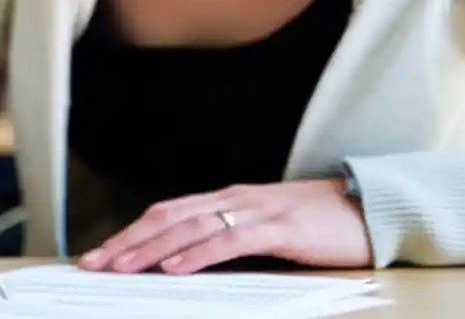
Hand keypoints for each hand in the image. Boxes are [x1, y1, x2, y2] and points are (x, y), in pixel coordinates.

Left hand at [78, 179, 370, 274]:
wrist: (371, 209)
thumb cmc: (319, 225)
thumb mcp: (265, 230)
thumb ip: (230, 238)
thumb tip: (188, 261)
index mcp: (228, 199)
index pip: (167, 212)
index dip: (131, 232)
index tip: (100, 254)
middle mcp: (234, 199)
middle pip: (168, 216)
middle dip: (127, 240)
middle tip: (93, 263)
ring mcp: (256, 210)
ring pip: (190, 226)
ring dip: (151, 248)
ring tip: (121, 267)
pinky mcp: (280, 228)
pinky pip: (230, 239)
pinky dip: (197, 253)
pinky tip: (175, 266)